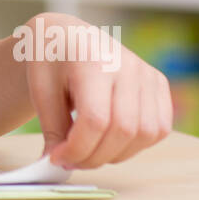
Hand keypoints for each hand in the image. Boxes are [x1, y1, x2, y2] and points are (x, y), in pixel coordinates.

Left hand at [22, 12, 172, 168]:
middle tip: (71, 160)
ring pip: (145, 134)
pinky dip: (136, 145)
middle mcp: (127, 65)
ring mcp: (147, 73)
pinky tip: (110, 140)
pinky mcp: (158, 83)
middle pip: (123, 130)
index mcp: (93, 61)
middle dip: (94, 156)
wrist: (66, 34)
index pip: (95, 120)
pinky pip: (158, 128)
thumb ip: (52, 129)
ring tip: (89, 149)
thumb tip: (58, 166)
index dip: (77, 149)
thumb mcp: (40, 90)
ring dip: (116, 154)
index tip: (57, 158)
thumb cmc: (50, 59)